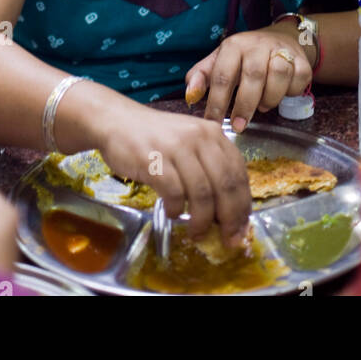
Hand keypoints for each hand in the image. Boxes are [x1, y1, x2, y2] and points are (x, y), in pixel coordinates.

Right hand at [99, 108, 250, 245]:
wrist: (117, 121)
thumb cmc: (155, 137)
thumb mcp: (189, 143)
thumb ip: (208, 166)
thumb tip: (227, 210)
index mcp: (212, 133)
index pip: (238, 173)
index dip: (243, 204)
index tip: (241, 227)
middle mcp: (199, 137)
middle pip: (226, 185)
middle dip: (230, 218)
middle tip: (227, 239)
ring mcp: (177, 148)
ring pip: (203, 193)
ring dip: (202, 220)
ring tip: (197, 232)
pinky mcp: (155, 161)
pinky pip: (175, 194)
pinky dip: (177, 209)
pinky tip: (173, 213)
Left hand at [185, 26, 311, 131]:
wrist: (279, 38)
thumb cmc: (243, 56)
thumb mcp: (219, 61)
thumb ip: (201, 76)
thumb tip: (190, 97)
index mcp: (233, 45)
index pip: (223, 74)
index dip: (217, 102)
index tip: (213, 123)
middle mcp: (257, 45)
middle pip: (253, 75)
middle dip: (245, 105)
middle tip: (239, 126)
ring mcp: (282, 50)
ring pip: (279, 74)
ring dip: (270, 97)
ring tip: (262, 107)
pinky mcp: (301, 60)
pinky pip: (299, 78)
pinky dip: (291, 92)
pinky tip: (282, 94)